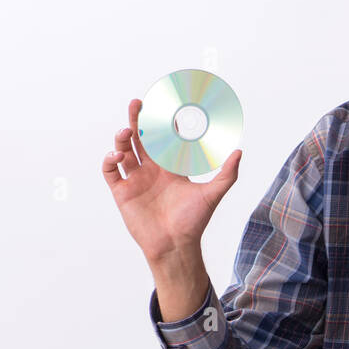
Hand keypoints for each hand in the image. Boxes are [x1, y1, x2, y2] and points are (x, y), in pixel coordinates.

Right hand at [101, 98, 241, 264]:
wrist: (175, 245)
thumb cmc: (193, 222)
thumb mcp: (212, 194)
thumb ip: (226, 174)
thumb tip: (239, 152)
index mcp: (171, 169)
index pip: (163, 140)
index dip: (162, 123)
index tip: (163, 107)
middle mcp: (152, 172)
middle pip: (140, 139)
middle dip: (137, 120)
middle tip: (136, 103)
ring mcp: (136, 181)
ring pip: (123, 151)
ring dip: (122, 138)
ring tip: (126, 131)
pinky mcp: (122, 193)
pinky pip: (111, 171)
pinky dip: (109, 160)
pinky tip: (116, 154)